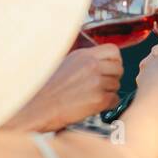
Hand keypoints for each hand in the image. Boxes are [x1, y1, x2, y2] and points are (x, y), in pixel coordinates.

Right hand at [5, 45, 122, 132]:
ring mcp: (96, 82)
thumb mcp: (66, 63)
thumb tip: (103, 63)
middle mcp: (92, 66)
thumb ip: (85, 60)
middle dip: (112, 77)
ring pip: (117, 85)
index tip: (108, 68)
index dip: (114, 61)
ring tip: (92, 96)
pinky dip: (107, 104)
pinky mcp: (99, 99)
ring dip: (109, 91)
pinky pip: (114, 100)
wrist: (38, 107)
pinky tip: (93, 105)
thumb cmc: (47, 87)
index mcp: (84, 55)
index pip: (114, 51)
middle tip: (101, 85)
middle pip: (119, 68)